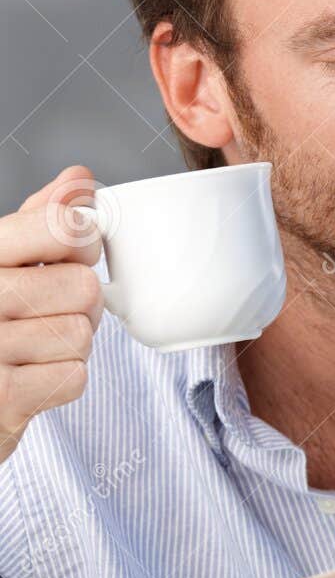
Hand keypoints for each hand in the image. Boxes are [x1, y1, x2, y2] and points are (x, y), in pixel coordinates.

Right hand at [0, 166, 103, 463]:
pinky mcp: (3, 398)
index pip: (60, 226)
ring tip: (41, 341)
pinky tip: (34, 372)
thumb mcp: (3, 257)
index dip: (84, 240)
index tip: (74, 252)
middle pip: (82, 287)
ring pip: (80, 334)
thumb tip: (78, 179)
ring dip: (73, 342)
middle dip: (83, 300)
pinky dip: (64, 377)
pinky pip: (73, 377)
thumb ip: (40, 218)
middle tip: (58, 307)